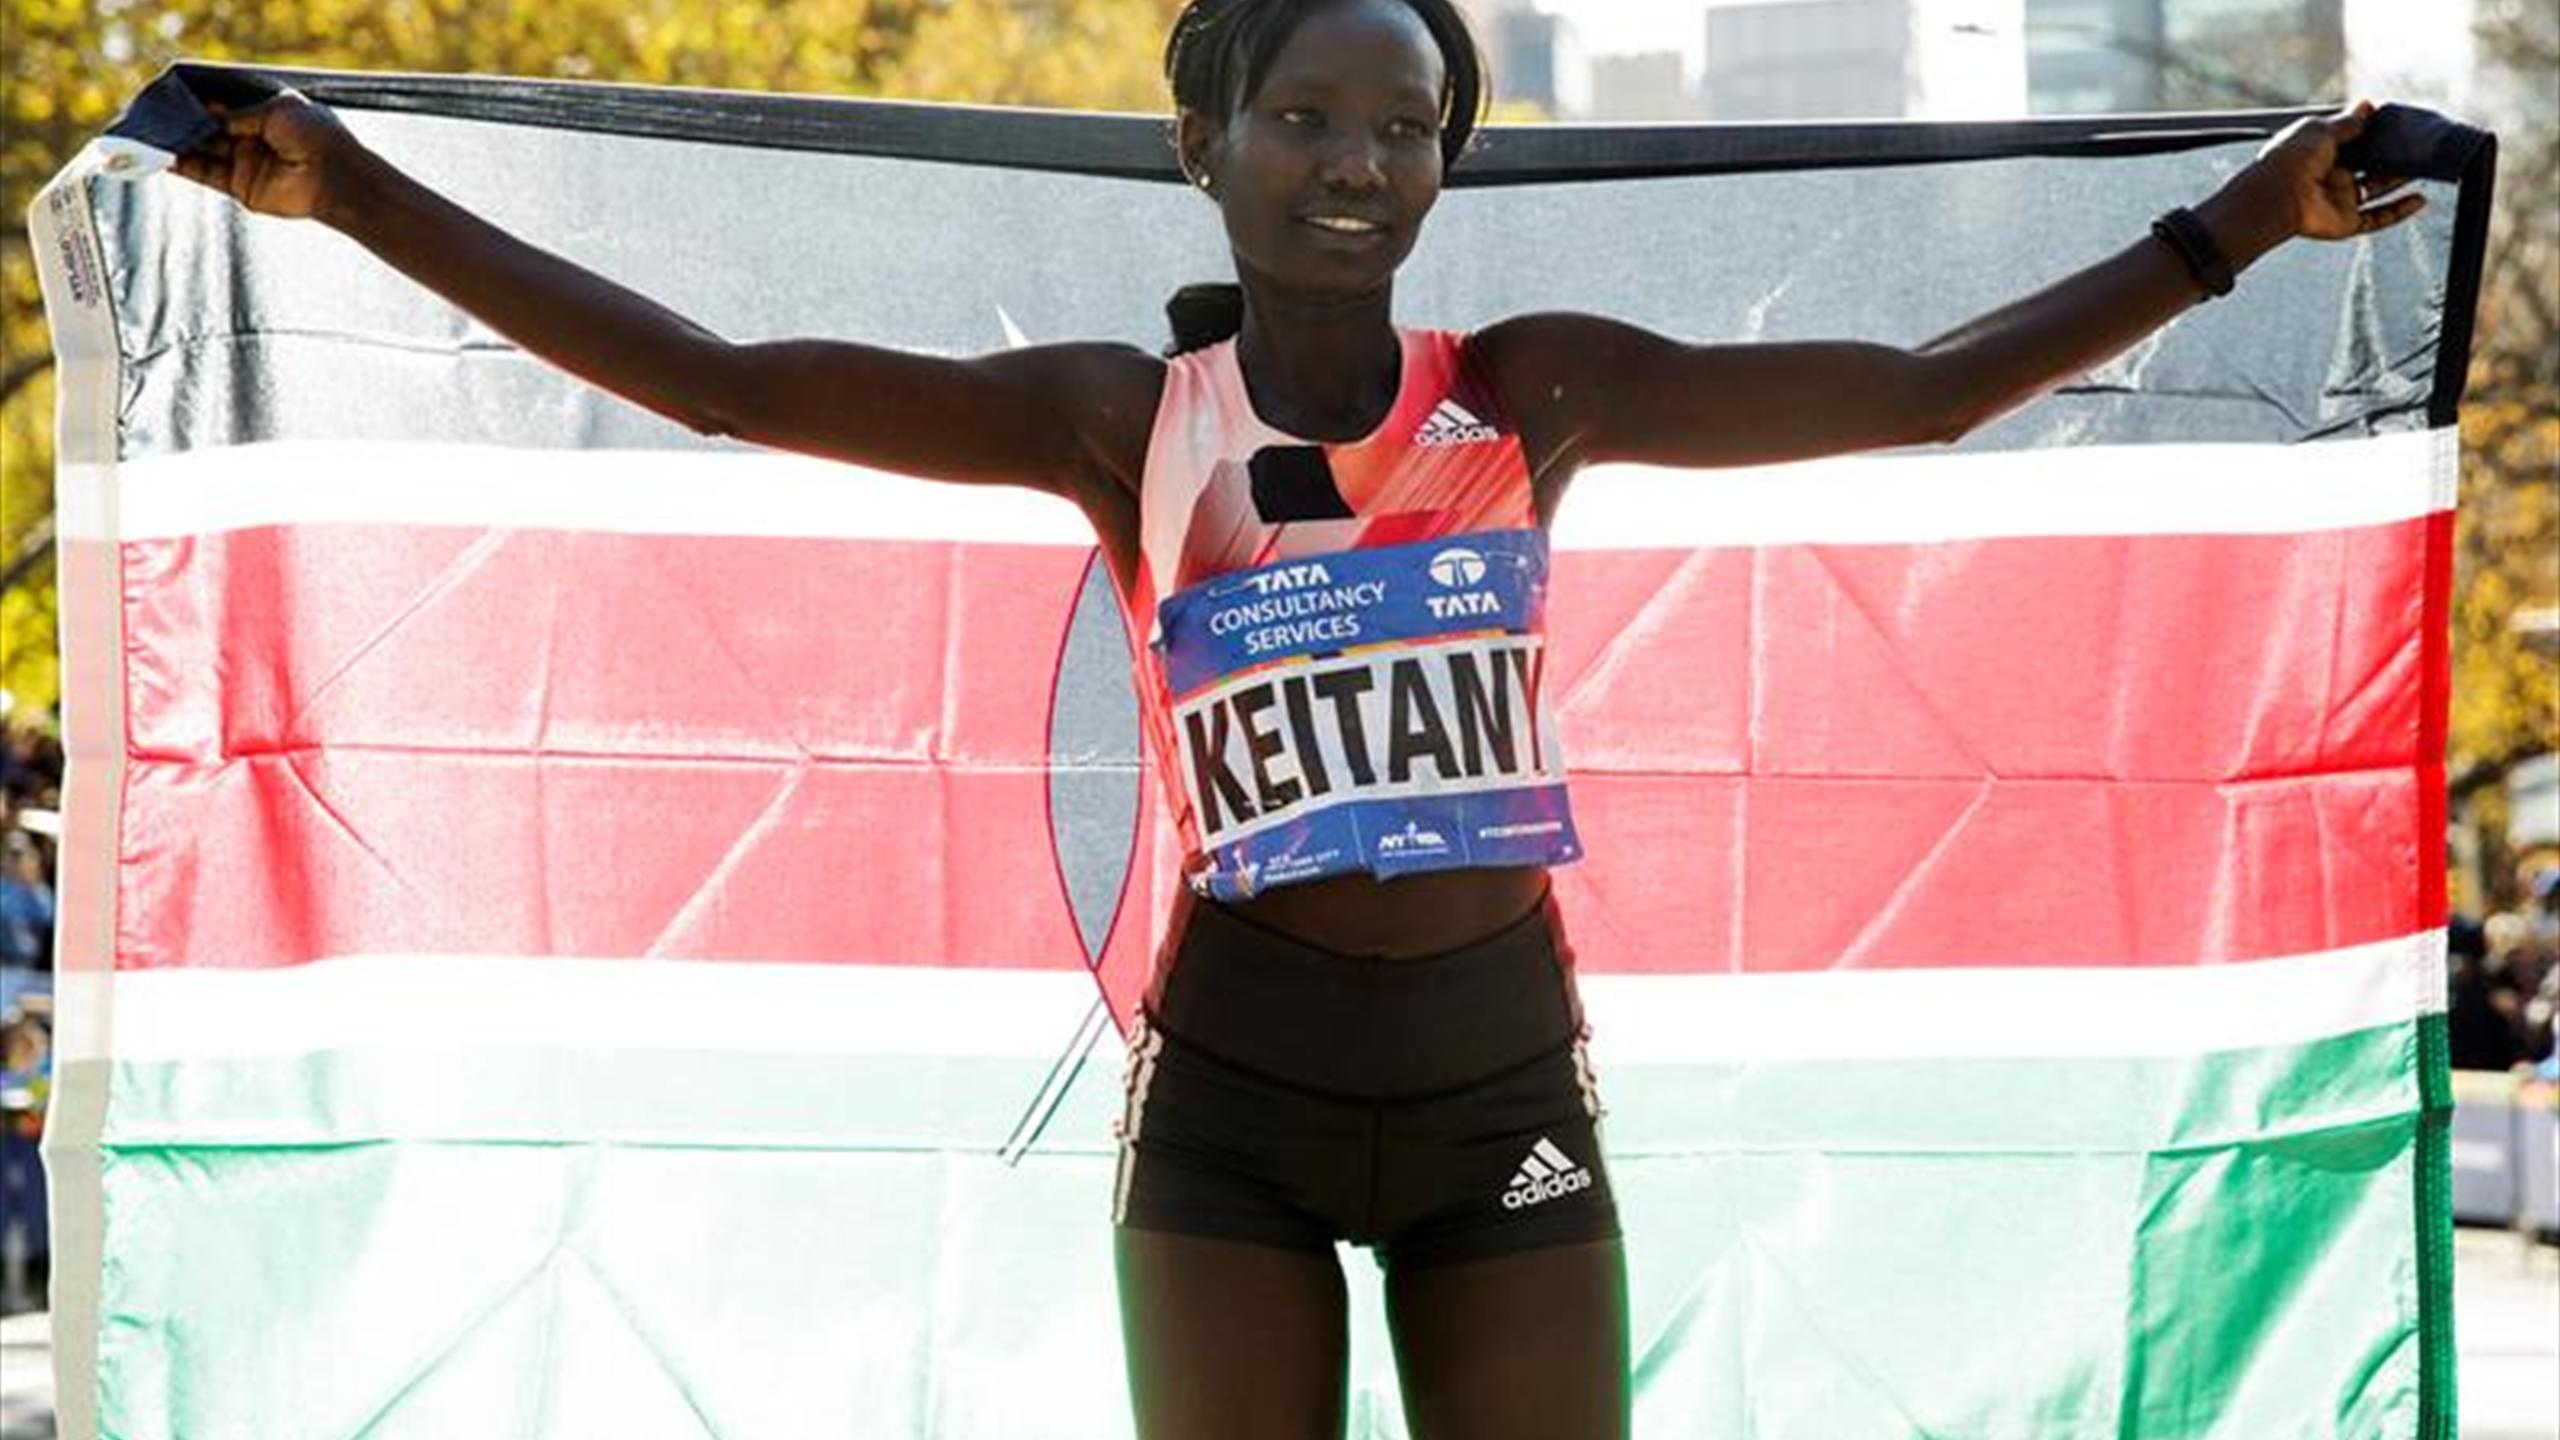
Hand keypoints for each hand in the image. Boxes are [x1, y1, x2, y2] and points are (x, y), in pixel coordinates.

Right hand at [169, 90, 360, 221]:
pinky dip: (184, 167)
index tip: (172, 94)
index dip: (199, 101)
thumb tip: (210, 115)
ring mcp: (246, 164)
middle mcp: (252, 139)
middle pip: (208, 129)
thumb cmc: (315, 136)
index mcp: (264, 115)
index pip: (224, 106)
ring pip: (202, 152)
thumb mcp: (276, 111)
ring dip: (177, 144)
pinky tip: (163, 157)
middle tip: (153, 114)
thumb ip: (240, 113)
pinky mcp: (241, 187)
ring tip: (149, 135)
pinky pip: (206, 175)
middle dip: (183, 122)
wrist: (335, 177)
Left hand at [2202, 101, 2425, 262]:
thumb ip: (2348, 122)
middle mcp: (2332, 175)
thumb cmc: (2292, 158)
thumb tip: (2368, 106)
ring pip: (2378, 189)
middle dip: (2391, 155)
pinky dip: (2400, 211)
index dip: (2372, 133)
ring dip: (2401, 179)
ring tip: (2424, 165)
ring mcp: (2339, 200)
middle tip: (2415, 144)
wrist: (2278, 195)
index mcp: (2322, 151)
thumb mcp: (2322, 130)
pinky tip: (2419, 200)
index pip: (2352, 140)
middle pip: (2368, 165)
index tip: (2395, 124)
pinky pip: (2378, 218)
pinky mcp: (2346, 222)